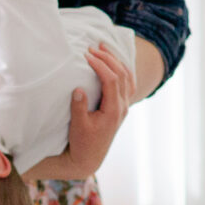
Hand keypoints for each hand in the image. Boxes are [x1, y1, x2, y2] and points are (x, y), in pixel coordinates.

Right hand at [50, 44, 132, 180]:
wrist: (89, 157)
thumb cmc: (82, 143)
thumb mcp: (78, 126)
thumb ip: (79, 107)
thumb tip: (79, 89)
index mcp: (114, 110)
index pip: (111, 80)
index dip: (100, 65)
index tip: (86, 55)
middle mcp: (123, 106)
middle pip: (121, 74)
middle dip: (107, 58)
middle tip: (92, 47)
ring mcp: (124, 107)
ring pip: (127, 77)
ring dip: (116, 61)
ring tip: (104, 47)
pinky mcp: (120, 107)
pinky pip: (126, 83)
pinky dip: (121, 69)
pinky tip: (113, 62)